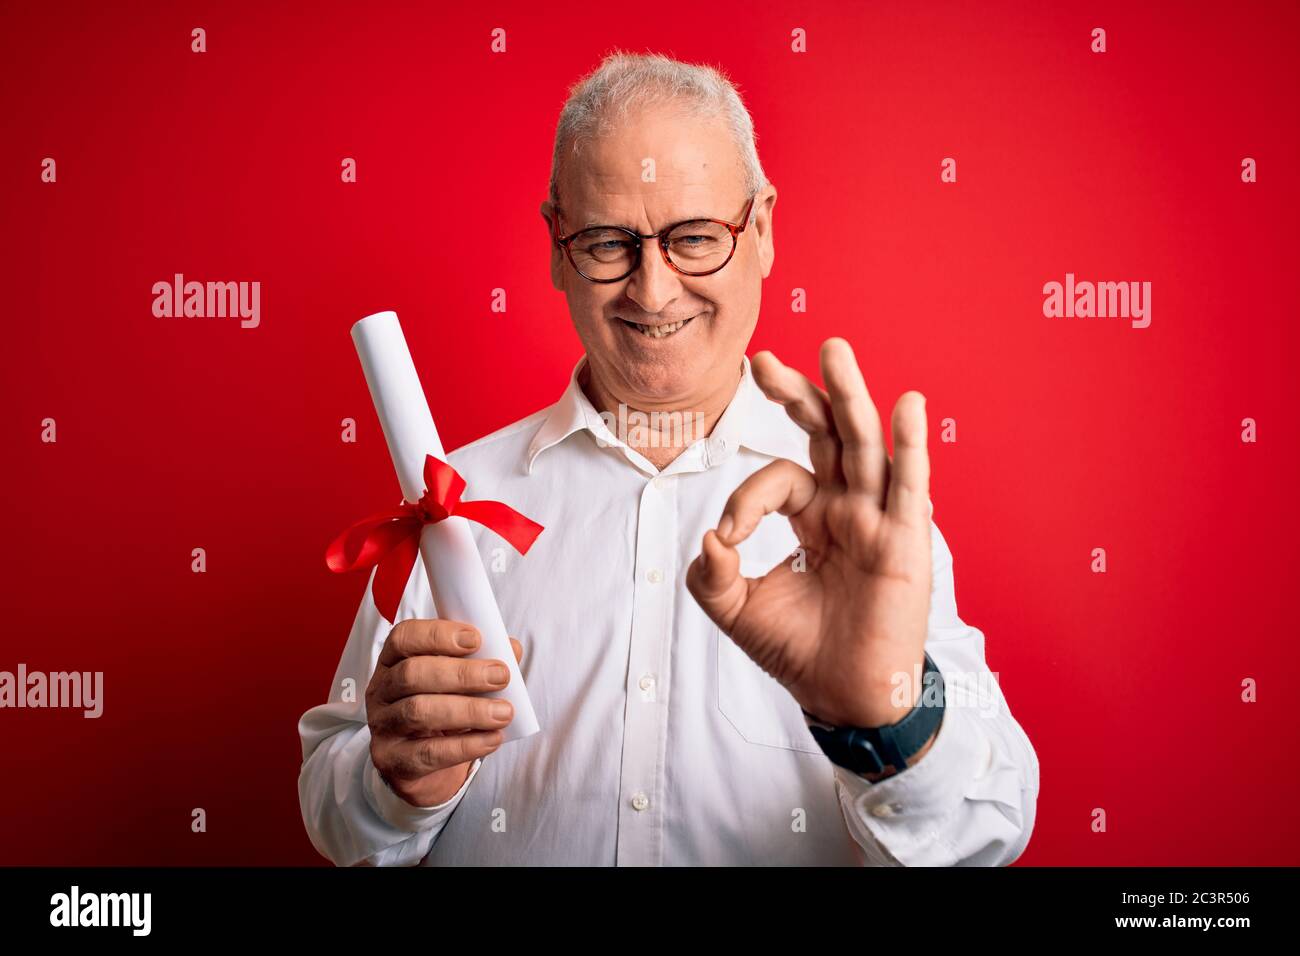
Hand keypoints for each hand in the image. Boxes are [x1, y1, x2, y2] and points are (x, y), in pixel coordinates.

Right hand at [366, 619, 522, 807]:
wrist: (421, 766)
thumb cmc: (442, 711)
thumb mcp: (456, 683)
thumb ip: (481, 661)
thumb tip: (511, 648)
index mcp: (393, 661)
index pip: (404, 637)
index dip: (437, 635)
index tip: (475, 639)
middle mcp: (381, 690)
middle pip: (412, 673)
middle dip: (462, 673)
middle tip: (501, 677)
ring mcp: (383, 726)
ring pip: (419, 711)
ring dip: (468, 710)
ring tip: (504, 712)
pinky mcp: (393, 760)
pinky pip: (428, 752)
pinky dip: (465, 745)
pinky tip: (492, 739)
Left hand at [686, 338, 931, 729]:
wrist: (842, 697)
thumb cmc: (799, 651)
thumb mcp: (739, 610)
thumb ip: (713, 575)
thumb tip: (707, 538)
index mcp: (811, 516)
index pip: (779, 478)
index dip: (746, 499)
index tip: (727, 540)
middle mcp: (846, 507)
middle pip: (825, 434)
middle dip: (797, 395)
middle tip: (763, 361)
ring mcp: (878, 519)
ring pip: (864, 445)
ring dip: (849, 396)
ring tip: (834, 351)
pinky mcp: (905, 540)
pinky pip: (909, 485)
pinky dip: (910, 445)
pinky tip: (908, 404)